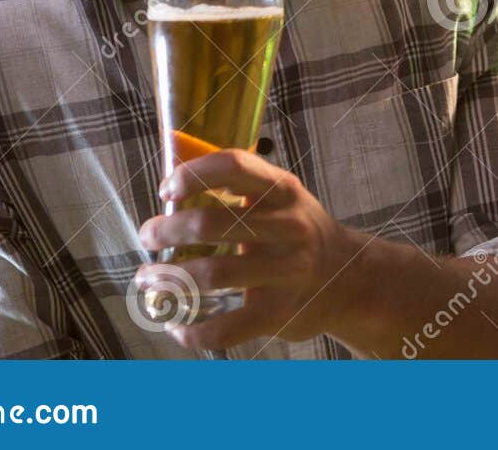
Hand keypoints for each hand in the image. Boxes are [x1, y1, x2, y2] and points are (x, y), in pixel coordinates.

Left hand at [136, 149, 357, 349]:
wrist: (349, 279)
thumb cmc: (298, 234)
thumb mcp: (282, 198)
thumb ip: (238, 187)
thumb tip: (169, 184)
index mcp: (283, 191)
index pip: (234, 166)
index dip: (192, 174)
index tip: (166, 191)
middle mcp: (288, 227)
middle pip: (210, 224)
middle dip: (165, 231)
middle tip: (148, 237)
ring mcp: (287, 272)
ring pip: (212, 274)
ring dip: (167, 278)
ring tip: (149, 280)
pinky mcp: (280, 313)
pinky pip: (226, 328)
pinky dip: (192, 331)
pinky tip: (175, 326)